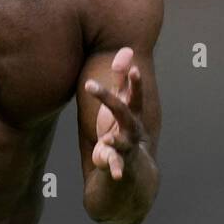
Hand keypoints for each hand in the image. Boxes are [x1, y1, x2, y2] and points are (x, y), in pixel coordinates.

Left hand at [83, 46, 146, 181]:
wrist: (133, 169)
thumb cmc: (124, 128)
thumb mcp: (122, 104)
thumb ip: (123, 79)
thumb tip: (126, 50)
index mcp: (132, 113)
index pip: (133, 94)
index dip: (133, 81)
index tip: (132, 68)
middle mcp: (132, 128)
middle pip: (123, 112)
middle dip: (109, 99)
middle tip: (89, 84)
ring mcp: (126, 146)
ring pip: (122, 141)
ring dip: (115, 139)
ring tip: (106, 139)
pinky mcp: (118, 163)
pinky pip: (117, 165)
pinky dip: (115, 168)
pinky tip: (113, 173)